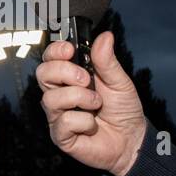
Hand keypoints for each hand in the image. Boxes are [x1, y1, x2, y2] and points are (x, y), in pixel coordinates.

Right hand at [36, 31, 146, 175]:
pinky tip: (92, 125)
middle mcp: (60, 94)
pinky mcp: (60, 136)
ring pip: (51, 98)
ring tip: (96, 104)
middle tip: (86, 79)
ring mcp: (57, 115)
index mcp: (71, 77)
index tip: (70, 50)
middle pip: (42, 73)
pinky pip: (63, 122)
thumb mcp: (119, 81)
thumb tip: (104, 36)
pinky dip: (84, 122)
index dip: (56, 51)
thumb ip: (108, 60)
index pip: (50, 58)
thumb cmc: (123, 110)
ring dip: (79, 98)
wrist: (132, 139)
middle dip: (65, 72)